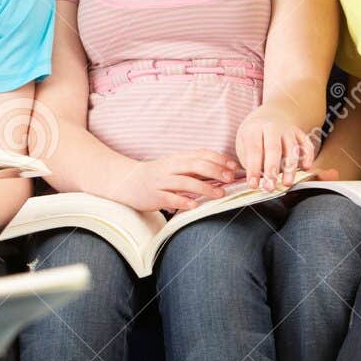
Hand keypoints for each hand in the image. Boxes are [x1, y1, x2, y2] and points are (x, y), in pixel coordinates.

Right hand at [114, 152, 241, 212]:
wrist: (126, 181)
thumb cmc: (156, 175)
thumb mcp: (175, 166)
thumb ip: (194, 168)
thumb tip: (222, 171)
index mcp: (178, 159)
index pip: (202, 154)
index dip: (219, 159)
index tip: (234, 167)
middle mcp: (171, 168)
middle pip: (196, 165)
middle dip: (216, 171)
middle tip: (230, 179)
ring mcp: (162, 181)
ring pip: (185, 182)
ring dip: (205, 187)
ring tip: (220, 194)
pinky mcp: (154, 196)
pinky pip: (170, 198)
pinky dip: (183, 201)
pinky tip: (195, 205)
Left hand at [236, 110, 319, 190]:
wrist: (270, 116)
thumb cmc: (254, 135)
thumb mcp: (243, 143)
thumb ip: (248, 160)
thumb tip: (254, 181)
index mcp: (254, 129)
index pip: (254, 150)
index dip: (253, 169)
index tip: (253, 185)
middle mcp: (272, 127)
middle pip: (274, 148)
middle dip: (272, 170)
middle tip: (270, 187)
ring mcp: (288, 129)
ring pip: (292, 148)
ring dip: (290, 167)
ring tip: (287, 183)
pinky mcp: (300, 133)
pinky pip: (307, 144)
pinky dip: (308, 156)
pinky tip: (305, 168)